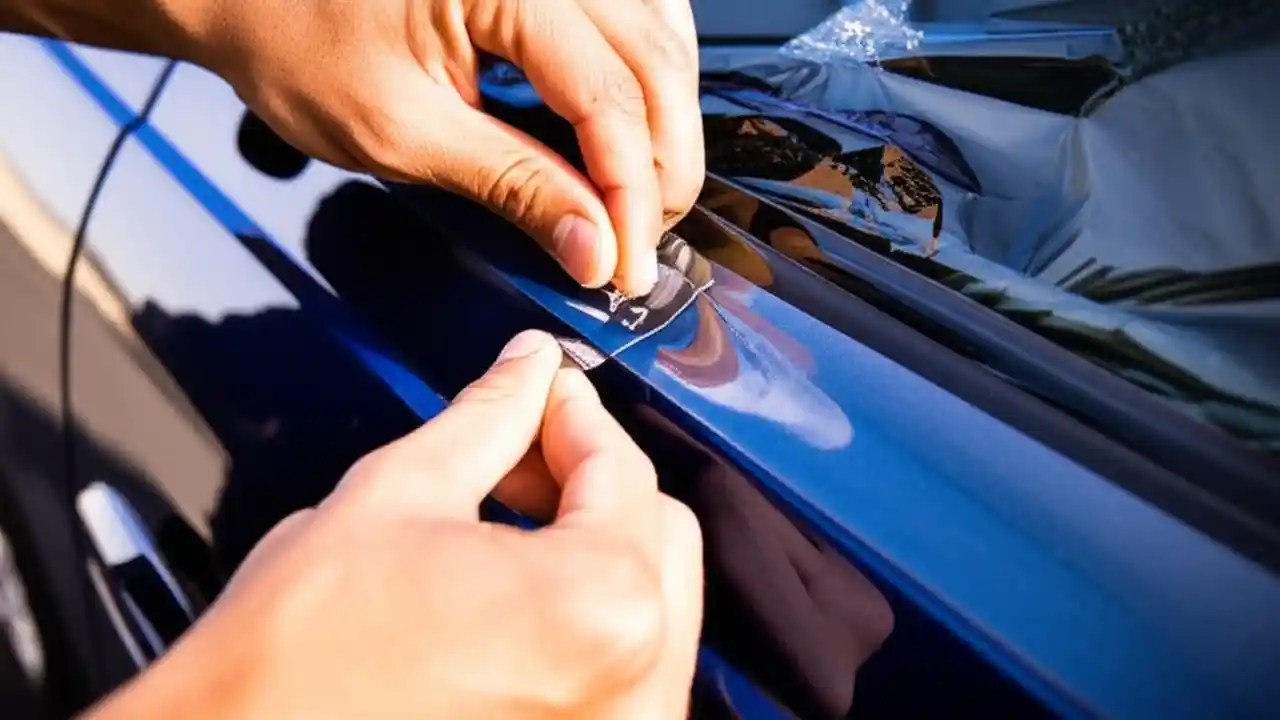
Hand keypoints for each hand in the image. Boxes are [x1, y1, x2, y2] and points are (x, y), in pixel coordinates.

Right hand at [87, 331, 702, 718]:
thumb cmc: (293, 663)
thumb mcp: (397, 495)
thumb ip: (488, 417)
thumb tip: (527, 367)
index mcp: (604, 608)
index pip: (622, 471)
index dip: (573, 412)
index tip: (541, 389)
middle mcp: (638, 686)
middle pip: (655, 534)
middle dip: (587, 478)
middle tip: (515, 450)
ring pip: (648, 601)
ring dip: (589, 541)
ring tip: (505, 515)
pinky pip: (620, 663)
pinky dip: (584, 611)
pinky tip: (513, 585)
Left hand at [183, 0, 703, 294]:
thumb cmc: (298, 45)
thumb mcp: (401, 133)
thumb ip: (512, 186)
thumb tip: (593, 247)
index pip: (608, 99)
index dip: (631, 194)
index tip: (624, 269)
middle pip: (657, 63)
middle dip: (664, 166)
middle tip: (641, 245)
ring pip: (662, 36)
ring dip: (667, 122)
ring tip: (644, 198)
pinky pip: (637, 16)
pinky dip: (647, 79)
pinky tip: (638, 126)